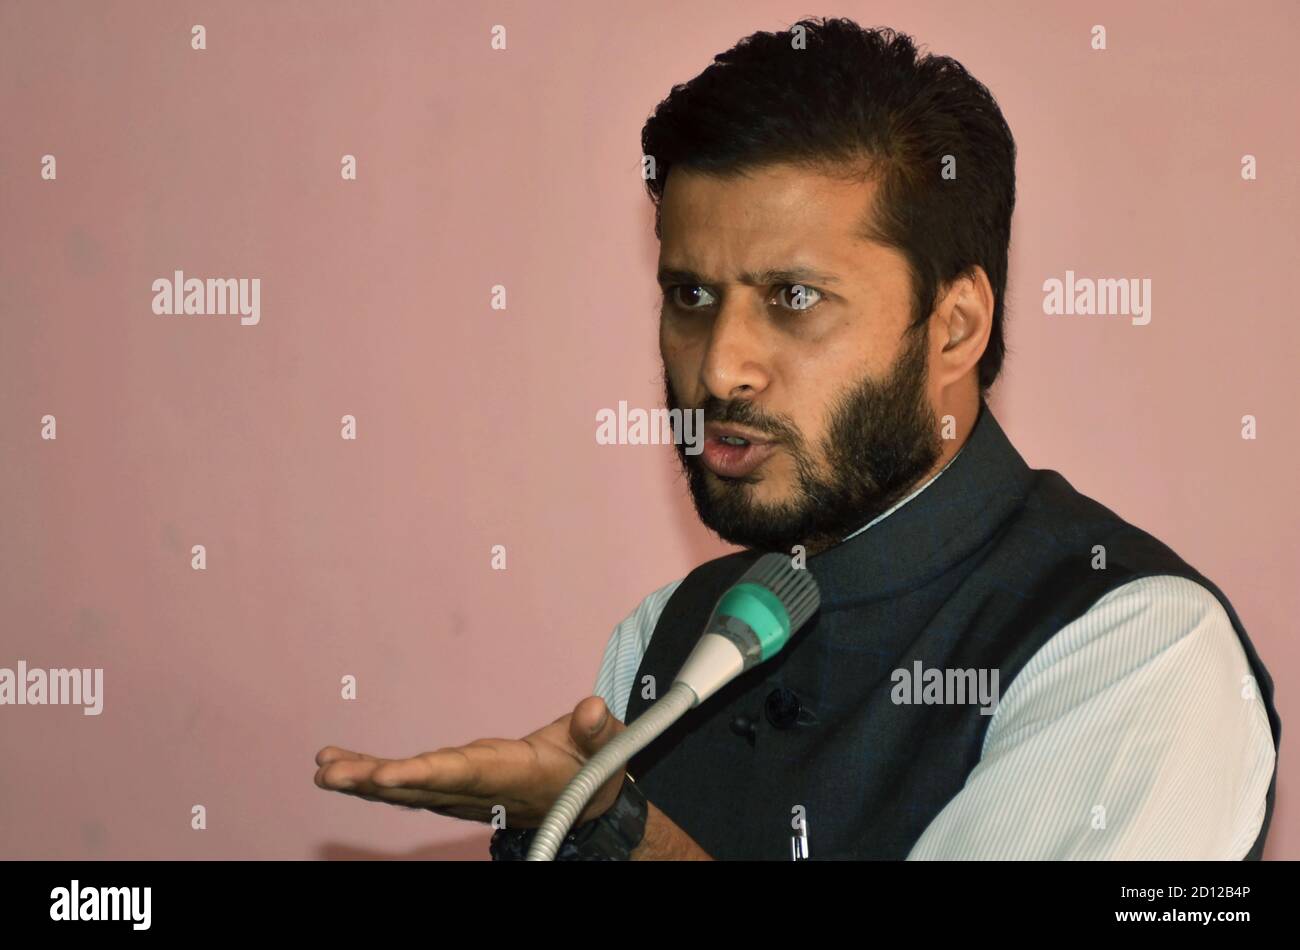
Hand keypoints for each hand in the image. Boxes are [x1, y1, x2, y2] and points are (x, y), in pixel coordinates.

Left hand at [313, 695, 628, 826]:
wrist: (587, 803)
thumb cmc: (591, 769)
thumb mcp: (604, 748)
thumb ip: (597, 732)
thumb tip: (592, 710)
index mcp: (513, 775)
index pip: (463, 774)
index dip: (424, 775)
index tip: (384, 775)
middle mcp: (480, 790)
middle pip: (421, 787)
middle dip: (375, 782)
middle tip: (331, 774)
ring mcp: (462, 793)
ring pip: (406, 790)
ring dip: (362, 780)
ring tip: (324, 768)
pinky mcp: (452, 788)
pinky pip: (406, 785)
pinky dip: (370, 775)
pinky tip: (336, 764)